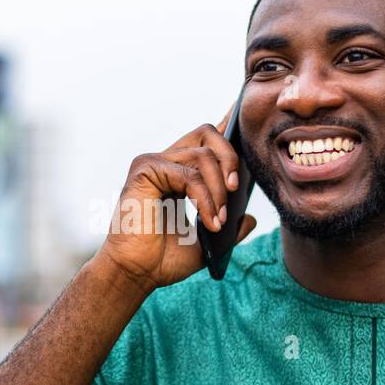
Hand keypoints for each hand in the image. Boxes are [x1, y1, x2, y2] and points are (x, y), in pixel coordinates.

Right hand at [94, 105, 256, 292]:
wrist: (136, 274)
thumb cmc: (162, 260)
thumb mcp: (207, 243)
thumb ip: (228, 228)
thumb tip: (249, 218)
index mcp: (177, 172)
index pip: (204, 139)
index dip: (225, 122)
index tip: (241, 110)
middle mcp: (164, 161)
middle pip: (208, 133)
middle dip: (230, 157)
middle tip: (236, 189)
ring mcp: (152, 163)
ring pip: (202, 155)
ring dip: (218, 190)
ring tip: (217, 221)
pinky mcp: (144, 171)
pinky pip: (188, 174)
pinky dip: (204, 198)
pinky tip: (208, 221)